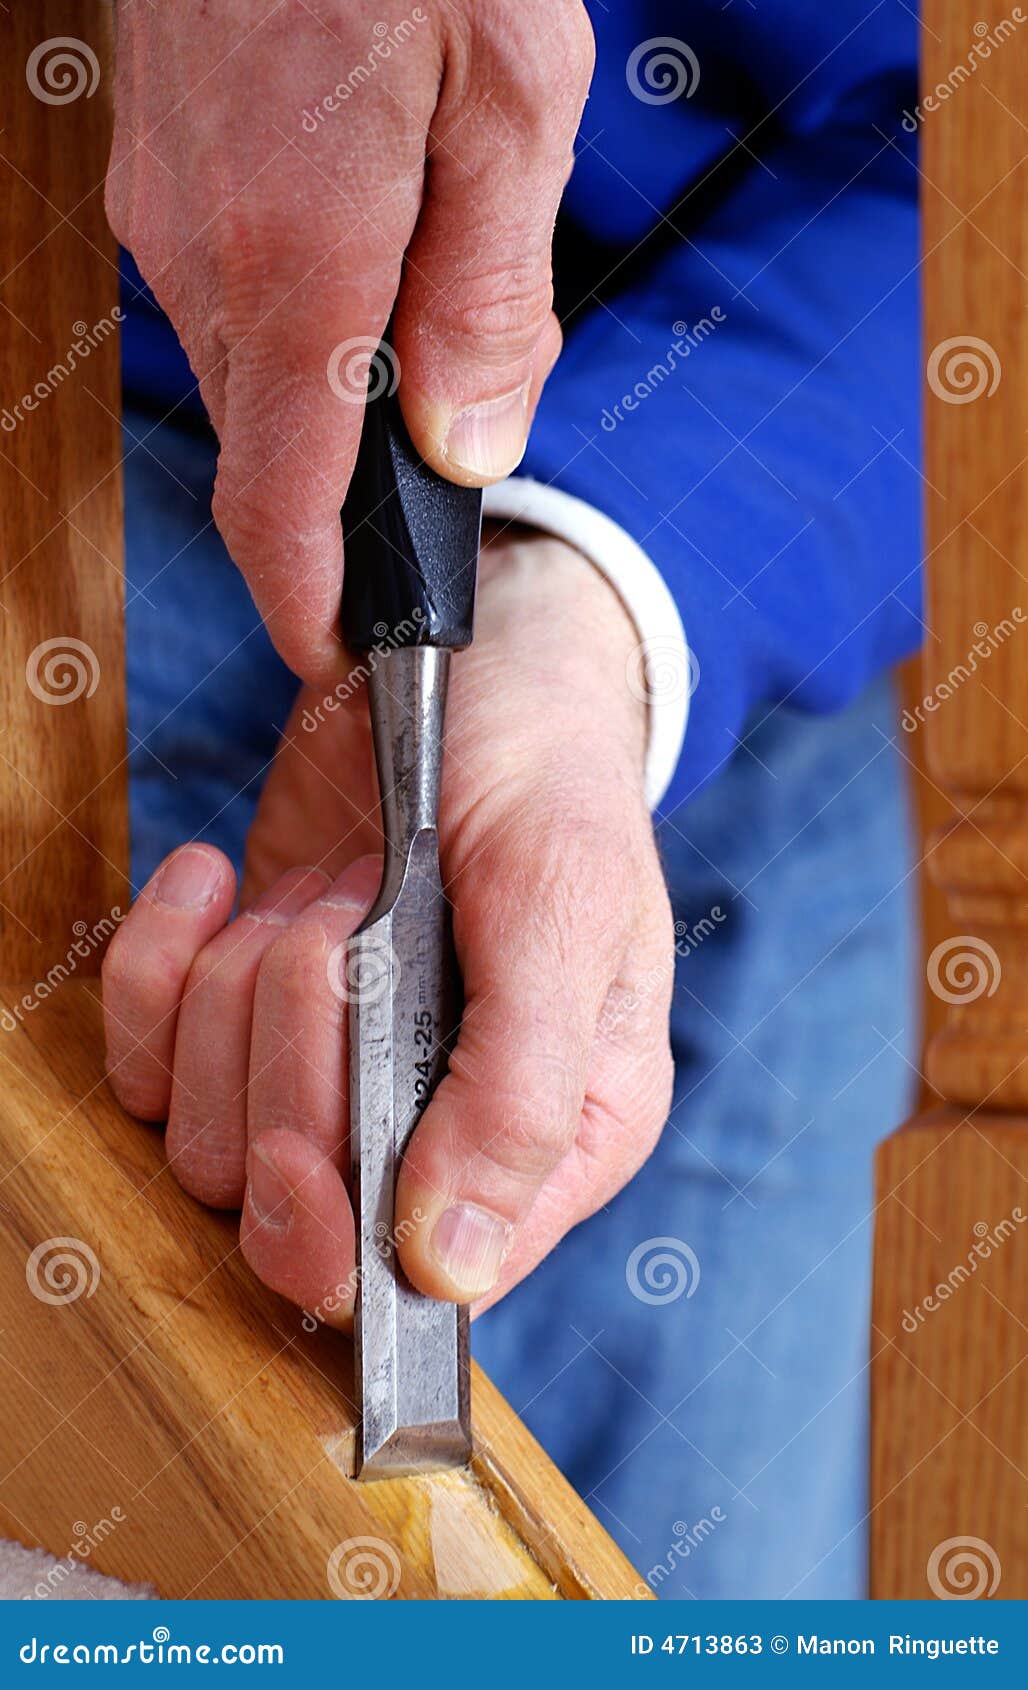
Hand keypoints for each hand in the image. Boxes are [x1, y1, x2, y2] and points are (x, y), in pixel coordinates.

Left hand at [102, 532, 674, 1323]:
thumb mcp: (566, 913)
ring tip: (320, 893)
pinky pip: (143, 1059)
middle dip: (289, 1059)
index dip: (337, 1234)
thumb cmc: (550, 781)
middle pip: (287, 1212)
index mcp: (554, 1140)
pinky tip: (217, 882)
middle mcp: (438, 1131)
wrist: (480, 661)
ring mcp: (332, 1075)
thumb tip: (449, 1270)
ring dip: (237, 996)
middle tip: (348, 928)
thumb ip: (523, 1093)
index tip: (300, 1145)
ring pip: (205, 1141)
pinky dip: (158, 967)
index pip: (426, 1281)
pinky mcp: (250, 1013)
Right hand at [106, 1, 593, 680]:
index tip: (333, 659)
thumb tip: (472, 441)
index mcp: (302, 257)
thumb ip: (493, 296)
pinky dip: (300, 314)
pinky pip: (231, 291)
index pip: (278, 497)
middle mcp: (209, 254)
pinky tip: (363, 240)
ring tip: (417, 313)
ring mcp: (169, 212)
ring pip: (253, 369)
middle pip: (272, 444)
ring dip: (329, 390)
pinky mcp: (162, 171)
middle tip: (440, 452)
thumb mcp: (518, 97)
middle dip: (347, 490)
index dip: (304, 602)